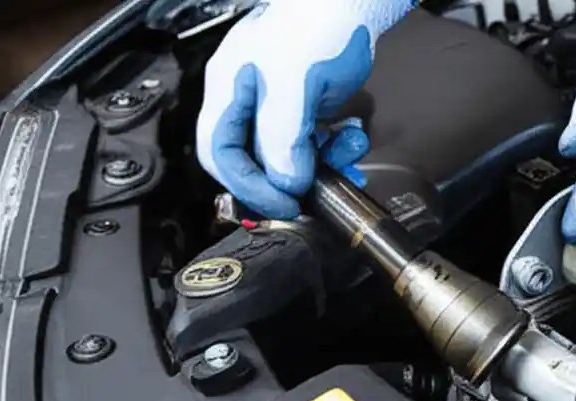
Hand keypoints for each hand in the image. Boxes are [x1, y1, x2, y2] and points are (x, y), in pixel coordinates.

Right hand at [196, 0, 412, 217]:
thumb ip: (283, 133)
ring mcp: (280, 105)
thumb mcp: (292, 80)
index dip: (247, 186)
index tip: (282, 205)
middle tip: (315, 195)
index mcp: (229, 91)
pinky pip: (316, 144)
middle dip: (288, 180)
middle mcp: (250, 101)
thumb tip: (286, 181)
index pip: (219, 154)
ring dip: (321, 167)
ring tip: (346, 157)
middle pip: (255, 161)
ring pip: (290, 157)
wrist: (356, 1)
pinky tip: (353, 138)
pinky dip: (337, 150)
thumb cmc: (316, 22)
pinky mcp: (308, 107)